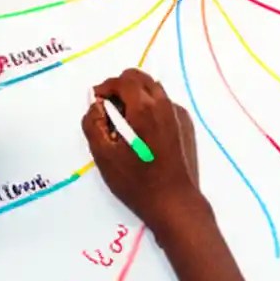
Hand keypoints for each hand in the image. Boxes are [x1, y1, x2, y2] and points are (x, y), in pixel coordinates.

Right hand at [80, 69, 200, 227]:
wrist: (174, 202)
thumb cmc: (136, 182)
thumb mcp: (104, 155)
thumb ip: (93, 124)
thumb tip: (96, 106)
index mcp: (144, 108)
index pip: (123, 80)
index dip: (105, 88)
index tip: (96, 103)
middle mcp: (164, 105)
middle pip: (140, 78)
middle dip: (121, 87)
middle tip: (109, 110)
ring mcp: (178, 114)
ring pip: (154, 90)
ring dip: (136, 96)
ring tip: (125, 123)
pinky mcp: (186, 126)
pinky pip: (165, 105)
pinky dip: (151, 109)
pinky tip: (144, 134)